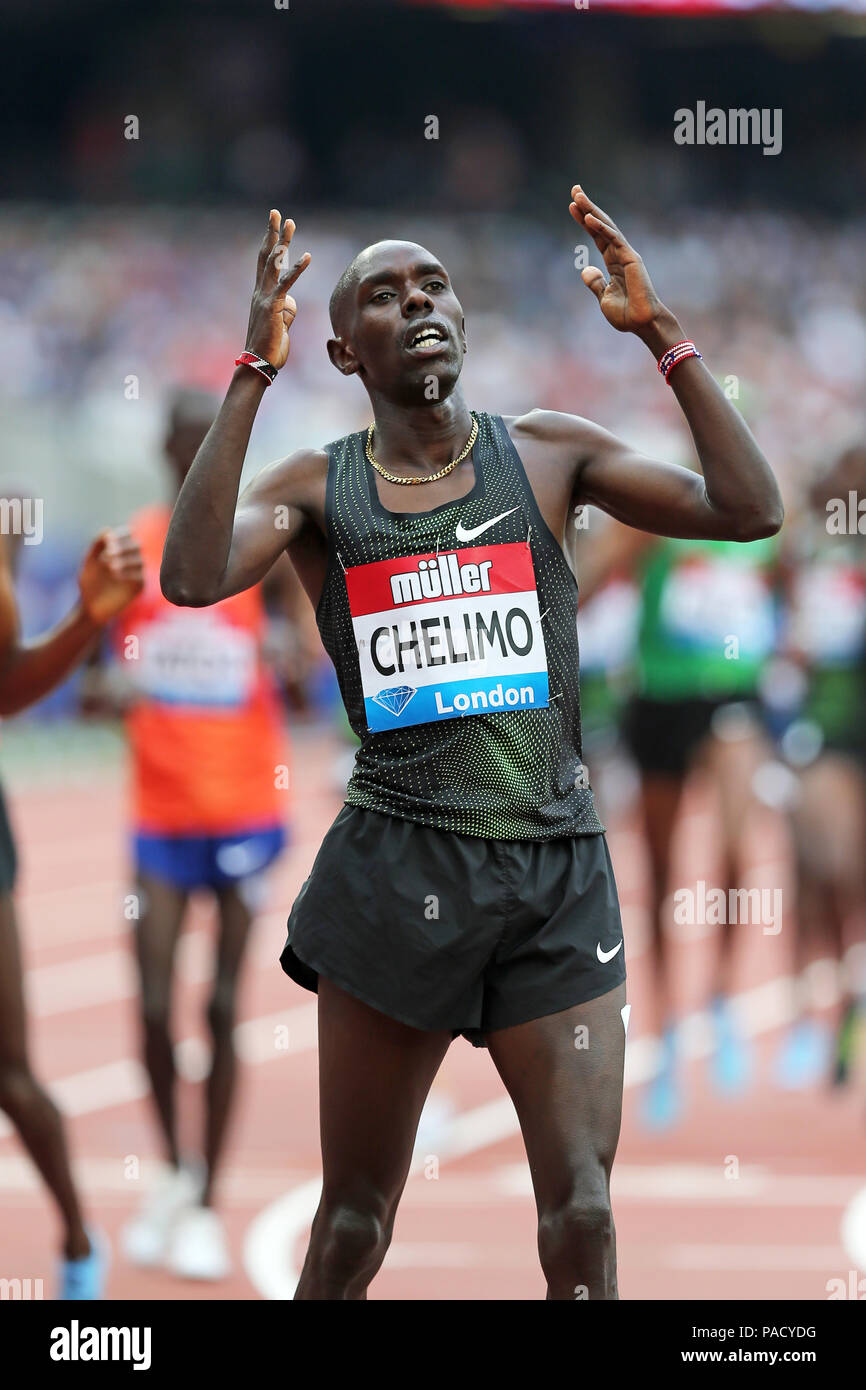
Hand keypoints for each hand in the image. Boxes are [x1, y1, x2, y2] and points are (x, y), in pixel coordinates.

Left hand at [78, 527, 143, 625]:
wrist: (90, 607)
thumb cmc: (89, 583)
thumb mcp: (89, 562)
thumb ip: (97, 546)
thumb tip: (108, 529)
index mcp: (119, 550)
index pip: (128, 535)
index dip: (121, 535)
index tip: (109, 541)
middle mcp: (130, 559)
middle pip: (136, 545)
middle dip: (123, 547)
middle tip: (109, 554)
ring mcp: (136, 573)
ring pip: (139, 560)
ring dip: (125, 561)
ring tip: (111, 567)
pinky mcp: (139, 587)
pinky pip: (140, 576)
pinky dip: (129, 573)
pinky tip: (116, 575)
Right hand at [245, 210, 311, 369]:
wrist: (257, 363)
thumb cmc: (270, 347)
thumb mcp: (281, 323)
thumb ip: (286, 308)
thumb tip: (291, 301)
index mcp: (262, 294)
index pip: (266, 264)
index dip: (271, 243)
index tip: (276, 226)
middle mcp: (260, 291)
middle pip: (266, 256)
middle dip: (272, 233)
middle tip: (277, 213)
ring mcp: (265, 298)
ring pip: (273, 264)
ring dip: (282, 242)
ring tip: (290, 223)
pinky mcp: (273, 307)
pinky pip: (286, 284)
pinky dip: (297, 269)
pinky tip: (307, 256)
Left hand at [569, 186, 668, 336]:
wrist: (641, 323)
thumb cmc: (626, 314)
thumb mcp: (603, 297)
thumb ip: (595, 283)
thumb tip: (585, 270)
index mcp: (613, 262)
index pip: (597, 236)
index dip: (584, 221)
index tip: (572, 207)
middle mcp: (620, 254)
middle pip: (601, 225)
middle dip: (588, 207)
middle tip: (575, 189)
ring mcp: (626, 254)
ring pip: (606, 227)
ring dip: (591, 211)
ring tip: (577, 196)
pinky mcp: (630, 258)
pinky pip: (613, 239)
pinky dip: (600, 228)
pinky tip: (588, 218)